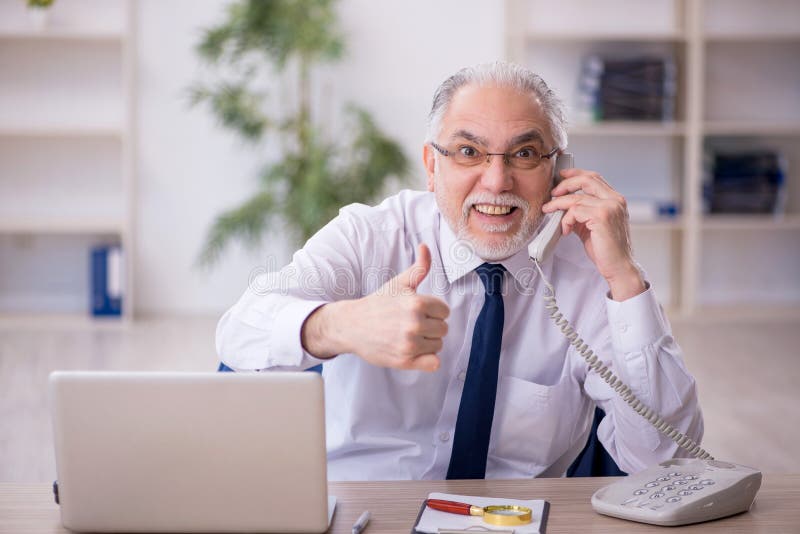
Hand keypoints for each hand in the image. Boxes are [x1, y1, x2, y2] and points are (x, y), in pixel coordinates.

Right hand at [301, 244, 449, 371]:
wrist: (352, 326)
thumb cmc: (378, 303)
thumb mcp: (398, 283)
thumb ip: (419, 268)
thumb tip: (425, 246)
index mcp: (416, 303)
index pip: (444, 311)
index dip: (432, 311)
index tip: (417, 311)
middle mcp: (414, 324)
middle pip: (443, 329)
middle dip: (430, 327)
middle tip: (411, 324)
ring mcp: (409, 344)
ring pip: (438, 345)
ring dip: (427, 342)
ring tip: (408, 336)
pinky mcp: (405, 361)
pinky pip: (433, 363)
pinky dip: (427, 360)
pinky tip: (414, 351)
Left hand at [542, 168, 645, 300]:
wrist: (618, 267)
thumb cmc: (606, 249)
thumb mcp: (591, 225)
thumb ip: (581, 212)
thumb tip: (562, 205)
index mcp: (615, 200)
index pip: (594, 178)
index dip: (576, 173)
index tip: (562, 176)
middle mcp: (615, 200)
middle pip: (587, 179)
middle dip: (566, 184)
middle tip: (553, 193)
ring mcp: (610, 207)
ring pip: (576, 197)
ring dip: (558, 205)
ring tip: (549, 212)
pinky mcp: (601, 216)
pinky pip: (574, 211)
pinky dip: (565, 220)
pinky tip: (565, 230)